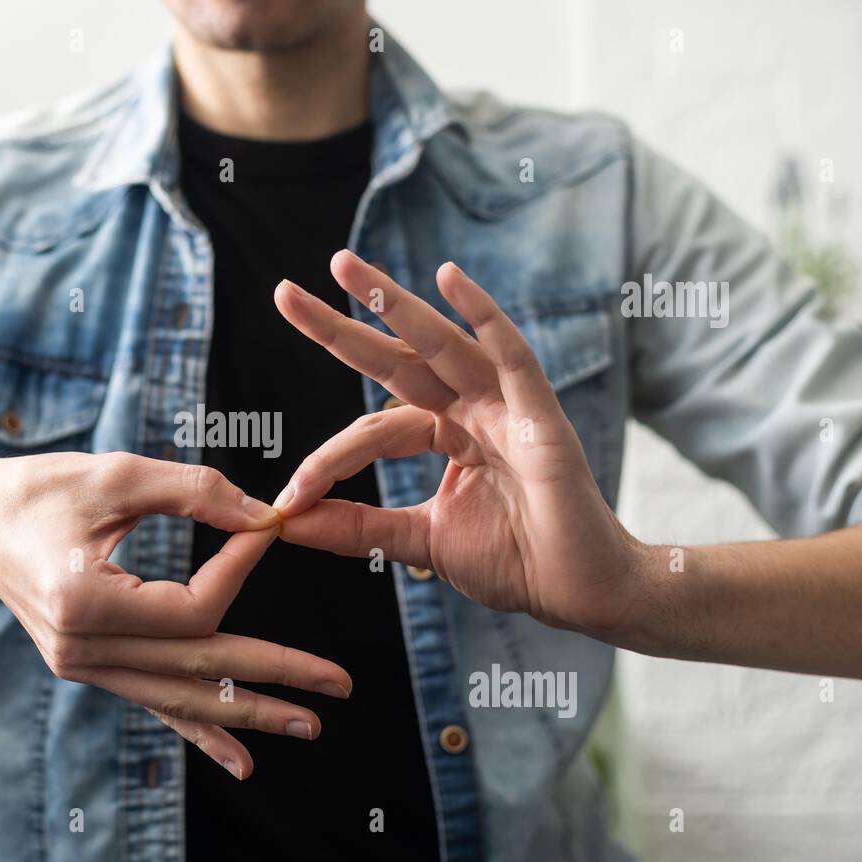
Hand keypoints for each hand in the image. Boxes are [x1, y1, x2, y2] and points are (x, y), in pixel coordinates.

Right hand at [0, 452, 351, 780]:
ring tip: (308, 725)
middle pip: (199, 670)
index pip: (192, 608)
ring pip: (182, 699)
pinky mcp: (90, 668)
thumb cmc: (38, 490)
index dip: (240, 568)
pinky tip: (242, 761)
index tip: (269, 527)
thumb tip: (265, 515)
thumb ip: (195, 491)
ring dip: (248, 713)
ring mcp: (86, 668)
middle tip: (337, 684)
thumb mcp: (117, 475)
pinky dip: (200, 732)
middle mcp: (85, 650)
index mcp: (86, 604)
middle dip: (274, 676)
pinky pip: (156, 705)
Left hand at [270, 251, 642, 636]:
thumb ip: (357, 529)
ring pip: (439, 345)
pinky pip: (509, 356)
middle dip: (340, 326)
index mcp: (446, 433)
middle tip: (283, 293)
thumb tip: (287, 521)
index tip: (289, 499)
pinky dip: (483, 314)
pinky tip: (448, 276)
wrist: (579, 593)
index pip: (372, 430)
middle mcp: (471, 409)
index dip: (328, 460)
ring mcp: (506, 406)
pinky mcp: (540, 416)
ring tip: (342, 268)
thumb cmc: (515, 561)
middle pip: (395, 358)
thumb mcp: (418, 541)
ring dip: (391, 304)